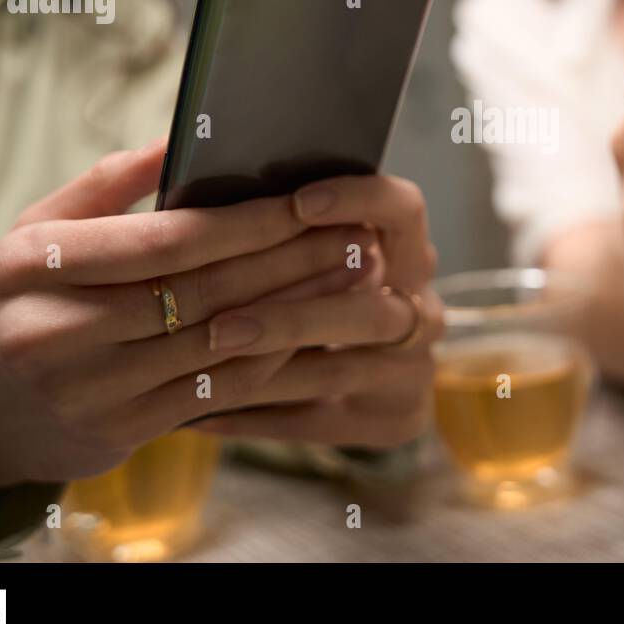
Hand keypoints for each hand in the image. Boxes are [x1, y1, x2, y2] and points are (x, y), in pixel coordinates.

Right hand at [0, 139, 440, 497]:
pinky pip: (214, 392)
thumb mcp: (31, 236)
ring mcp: (90, 387)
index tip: (308, 202)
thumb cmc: (15, 305)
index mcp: (34, 264)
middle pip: (203, 290)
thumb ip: (102, 187)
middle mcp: (57, 328)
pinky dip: (269, 361)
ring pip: (218, 343)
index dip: (247, 222)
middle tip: (355, 238)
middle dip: (290, 262)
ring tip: (353, 281)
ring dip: (297, 311)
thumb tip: (179, 142)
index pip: (166, 240)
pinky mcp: (120, 430)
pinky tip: (314, 333)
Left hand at [189, 172, 442, 442]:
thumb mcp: (326, 256)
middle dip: (293, 318)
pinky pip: (313, 422)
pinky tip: (200, 411)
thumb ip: (290, 234)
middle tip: (221, 325)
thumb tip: (207, 208)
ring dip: (264, 371)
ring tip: (202, 367)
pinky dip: (253, 416)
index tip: (299, 203)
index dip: (359, 202)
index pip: (405, 211)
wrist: (373, 379)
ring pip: (336, 373)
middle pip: (373, 312)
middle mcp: (423, 314)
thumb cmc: (322, 290)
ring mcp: (412, 373)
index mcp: (410, 255)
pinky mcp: (393, 422)